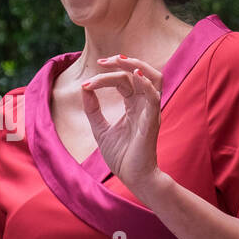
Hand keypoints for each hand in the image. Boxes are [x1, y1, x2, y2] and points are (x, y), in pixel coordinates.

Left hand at [81, 54, 163, 196]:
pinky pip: (154, 97)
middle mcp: (144, 105)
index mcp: (134, 105)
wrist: (133, 178)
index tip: (87, 82)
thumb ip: (93, 109)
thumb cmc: (122, 156)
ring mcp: (150, 111)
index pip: (124, 80)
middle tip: (103, 61)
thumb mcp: (100, 129)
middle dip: (122, 63)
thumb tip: (83, 88)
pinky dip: (146, 84)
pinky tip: (135, 76)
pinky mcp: (152, 121)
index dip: (107, 75)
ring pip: (154, 78)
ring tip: (120, 61)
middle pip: (139, 73)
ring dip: (138, 66)